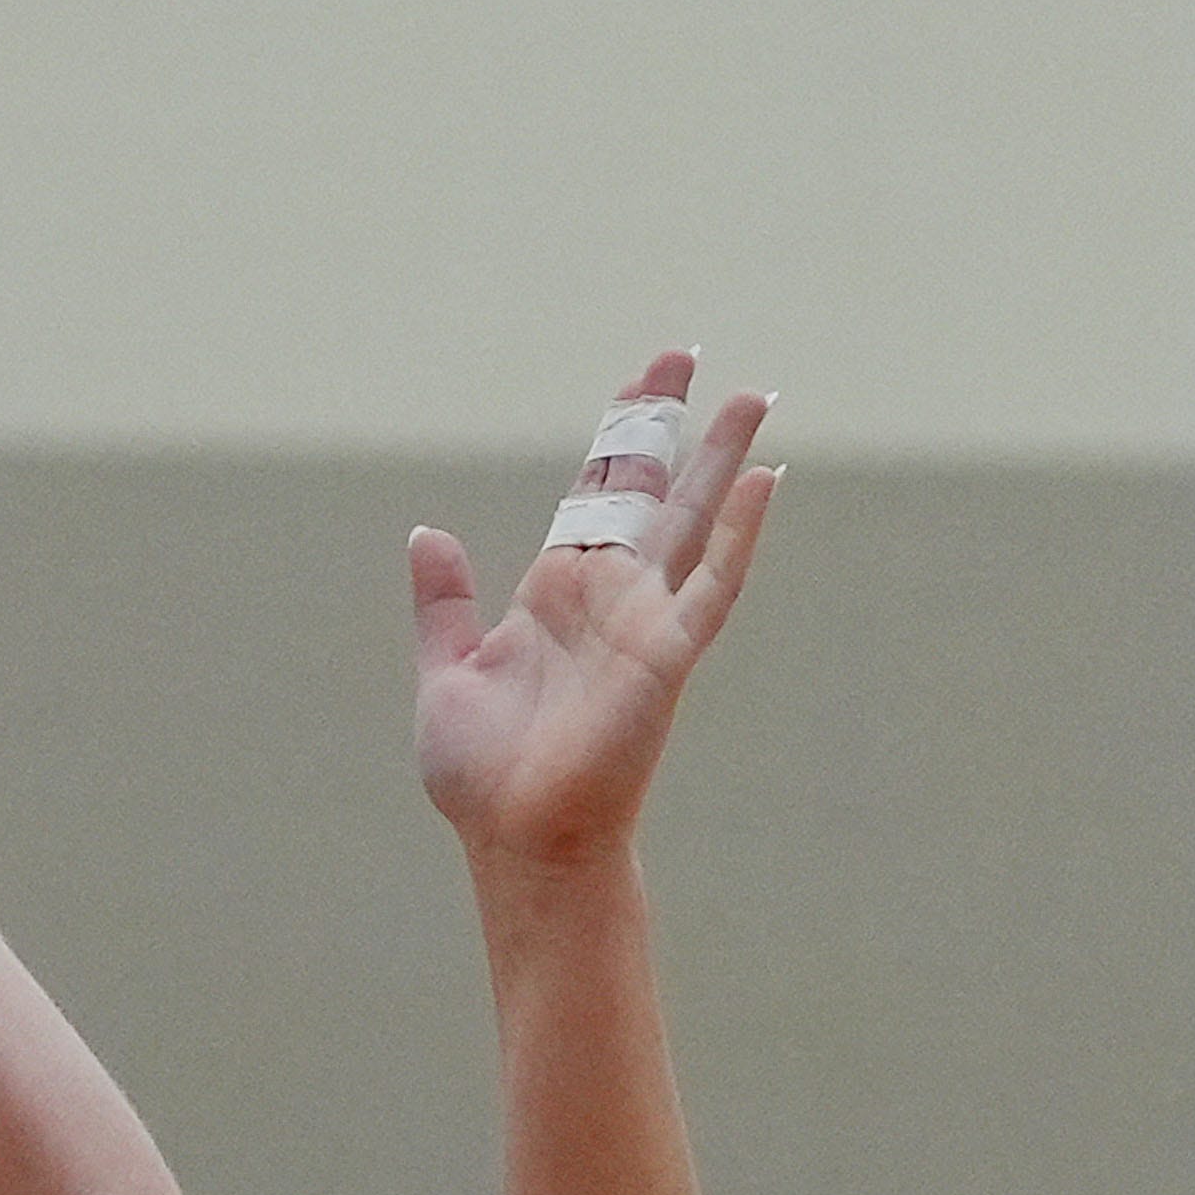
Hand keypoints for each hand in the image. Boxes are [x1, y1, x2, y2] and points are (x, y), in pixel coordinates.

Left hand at [412, 351, 775, 869]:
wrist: (514, 840)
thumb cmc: (484, 778)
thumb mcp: (448, 672)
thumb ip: (444, 604)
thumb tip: (427, 534)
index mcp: (557, 591)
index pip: (595, 491)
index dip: (619, 432)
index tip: (648, 378)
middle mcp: (607, 596)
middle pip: (648, 487)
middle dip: (667, 420)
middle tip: (691, 354)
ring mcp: (642, 623)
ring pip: (693, 521)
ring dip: (723, 460)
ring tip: (757, 398)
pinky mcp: (666, 658)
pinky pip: (713, 588)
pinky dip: (740, 536)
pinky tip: (766, 485)